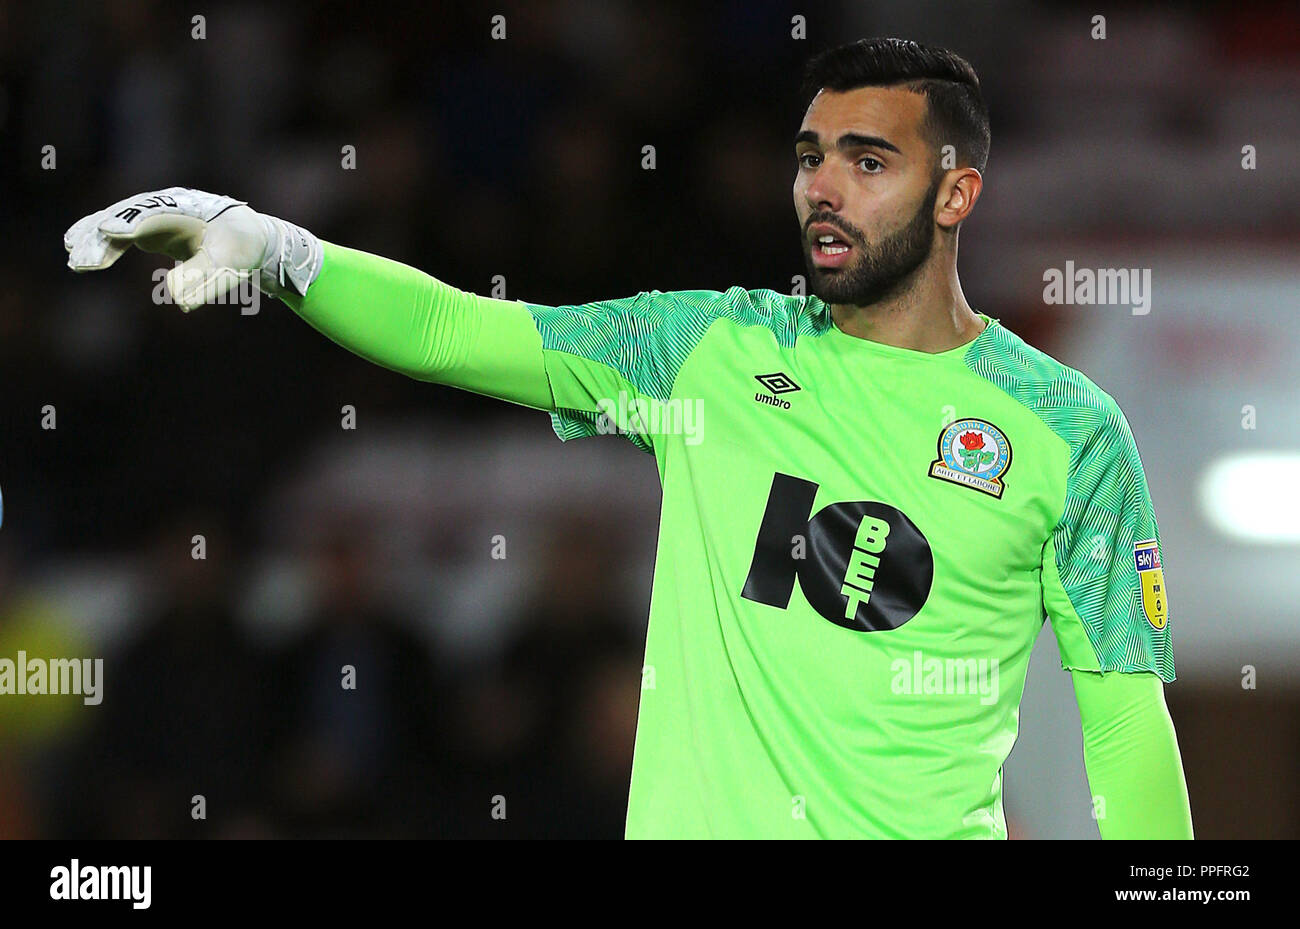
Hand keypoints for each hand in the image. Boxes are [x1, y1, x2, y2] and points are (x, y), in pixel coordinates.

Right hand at [65, 187, 320, 310]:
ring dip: (95, 240)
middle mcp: (166, 205)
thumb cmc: (243, 248)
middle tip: (84, 261)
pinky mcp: (148, 228)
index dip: (133, 221)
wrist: (249, 237)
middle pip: (127, 215)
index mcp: (189, 207)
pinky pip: (118, 234)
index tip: (112, 232)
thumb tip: (179, 302)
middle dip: (104, 236)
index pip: (154, 211)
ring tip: (76, 261)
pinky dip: (102, 246)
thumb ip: (206, 280)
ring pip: (117, 222)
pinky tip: (82, 260)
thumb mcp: (232, 265)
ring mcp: (154, 215)